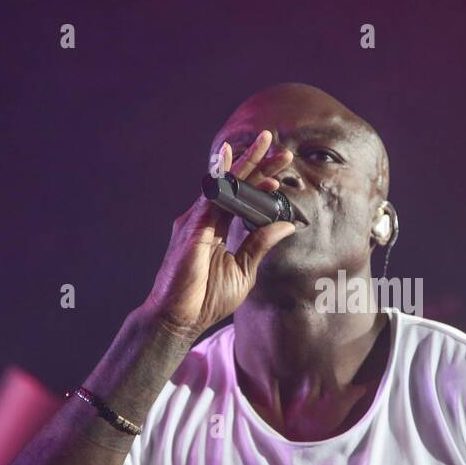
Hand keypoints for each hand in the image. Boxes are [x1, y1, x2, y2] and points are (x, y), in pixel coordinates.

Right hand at [144, 131, 297, 335]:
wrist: (180, 318)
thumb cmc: (206, 298)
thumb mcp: (243, 269)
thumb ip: (260, 244)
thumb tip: (285, 224)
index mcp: (217, 228)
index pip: (242, 198)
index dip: (261, 183)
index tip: (281, 173)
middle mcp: (206, 219)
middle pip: (235, 185)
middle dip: (257, 164)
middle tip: (278, 146)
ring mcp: (197, 221)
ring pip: (226, 185)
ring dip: (249, 167)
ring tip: (269, 149)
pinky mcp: (192, 229)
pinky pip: (214, 201)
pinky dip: (231, 187)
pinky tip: (247, 176)